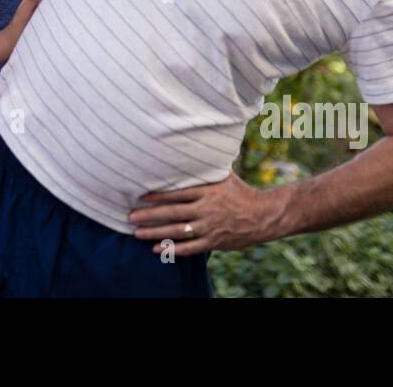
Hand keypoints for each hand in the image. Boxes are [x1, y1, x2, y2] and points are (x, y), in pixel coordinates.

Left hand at [128, 173, 280, 255]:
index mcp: (207, 191)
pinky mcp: (214, 242)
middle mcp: (206, 209)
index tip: (140, 196)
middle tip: (130, 216)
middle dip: (150, 215)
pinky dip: (173, 249)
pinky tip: (156, 249)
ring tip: (137, 232)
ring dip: (156, 233)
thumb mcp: (224, 175)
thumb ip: (206, 167)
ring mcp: (209, 227)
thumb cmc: (241, 192)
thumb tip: (194, 143)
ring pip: (178, 231)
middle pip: (173, 213)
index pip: (177, 193)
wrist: (263, 215)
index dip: (157, 195)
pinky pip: (190, 247)